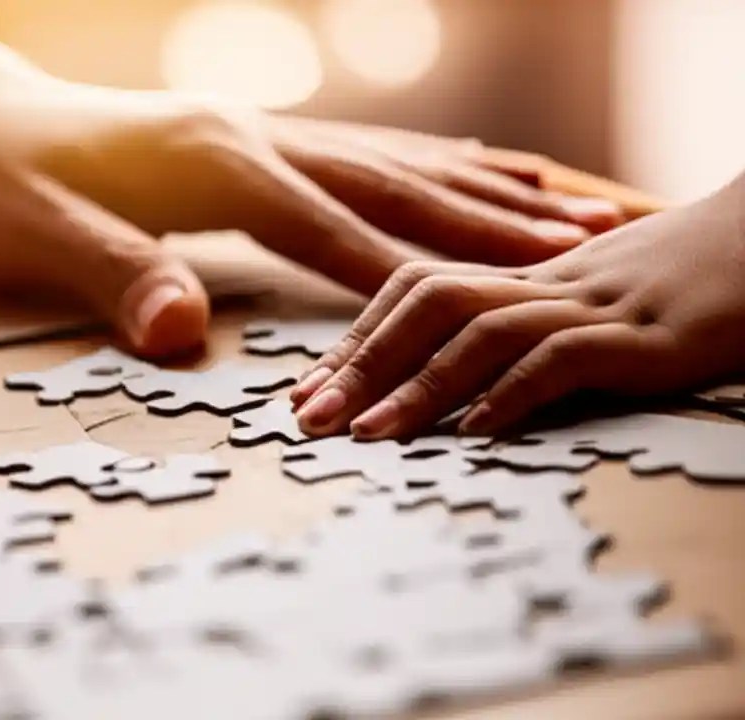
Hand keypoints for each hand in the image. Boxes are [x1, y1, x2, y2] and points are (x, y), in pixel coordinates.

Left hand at [0, 88, 619, 357]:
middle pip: (392, 182)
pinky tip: (464, 172)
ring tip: (564, 206)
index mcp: (214, 165)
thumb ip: (115, 276)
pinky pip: (358, 154)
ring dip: (477, 188)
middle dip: (486, 222)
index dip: (417, 276)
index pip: (335, 230)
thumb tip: (186, 334)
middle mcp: (251, 137)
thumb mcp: (34, 235)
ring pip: (389, 159)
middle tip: (585, 247)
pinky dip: (426, 167)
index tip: (503, 309)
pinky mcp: (241, 142)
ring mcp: (252, 132)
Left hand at [289, 172, 744, 437]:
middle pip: (428, 304)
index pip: (415, 292)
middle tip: (308, 418)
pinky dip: (510, 393)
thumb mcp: (583, 299)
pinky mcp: (641, 335)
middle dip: (360, 362)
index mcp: (521, 275)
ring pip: (480, 330)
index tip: (305, 390)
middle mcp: (543, 282)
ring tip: (369, 434)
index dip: (356, 339)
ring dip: (416, 384)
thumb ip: (521, 329)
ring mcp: (592, 304)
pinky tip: (473, 432)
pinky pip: (560, 358)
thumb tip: (457, 386)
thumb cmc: (675, 282)